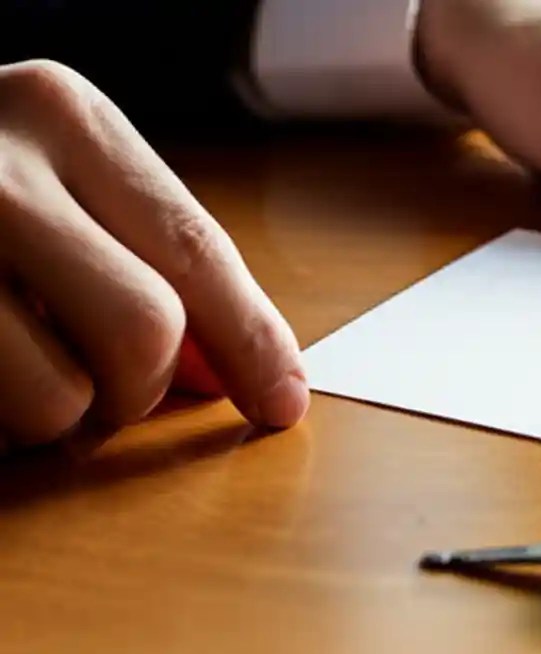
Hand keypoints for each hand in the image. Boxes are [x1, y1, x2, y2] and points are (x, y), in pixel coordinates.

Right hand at [0, 61, 307, 457]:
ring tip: (12, 375)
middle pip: (143, 333)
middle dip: (136, 390)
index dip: (254, 343)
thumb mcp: (57, 179)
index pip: (197, 252)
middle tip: (102, 390)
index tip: (281, 402)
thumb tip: (235, 373)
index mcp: (60, 115)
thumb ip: (147, 259)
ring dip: (51, 421)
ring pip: (54, 398)